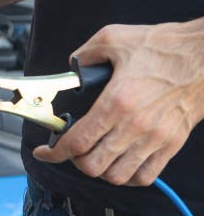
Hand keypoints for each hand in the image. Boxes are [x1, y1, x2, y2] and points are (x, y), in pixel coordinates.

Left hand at [33, 21, 203, 185]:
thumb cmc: (164, 46)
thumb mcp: (114, 38)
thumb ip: (85, 53)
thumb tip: (71, 65)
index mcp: (116, 102)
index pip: (76, 141)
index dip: (54, 152)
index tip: (44, 152)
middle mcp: (134, 126)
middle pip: (92, 165)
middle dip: (74, 161)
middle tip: (71, 150)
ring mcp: (154, 138)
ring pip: (116, 176)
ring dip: (99, 170)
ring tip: (94, 156)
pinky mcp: (172, 144)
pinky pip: (145, 177)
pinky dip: (127, 177)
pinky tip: (119, 164)